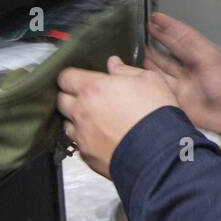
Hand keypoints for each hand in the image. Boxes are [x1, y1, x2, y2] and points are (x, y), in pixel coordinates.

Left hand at [57, 55, 176, 176]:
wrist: (159, 153)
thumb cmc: (155, 113)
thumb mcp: (149, 81)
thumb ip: (126, 70)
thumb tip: (113, 64)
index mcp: (93, 88)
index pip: (65, 77)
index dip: (71, 77)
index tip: (80, 79)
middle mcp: (81, 111)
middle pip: (61, 100)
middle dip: (71, 97)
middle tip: (89, 99)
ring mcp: (82, 136)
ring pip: (67, 124)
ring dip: (76, 120)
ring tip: (95, 121)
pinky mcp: (87, 156)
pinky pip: (80, 144)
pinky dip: (86, 140)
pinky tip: (102, 139)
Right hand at [144, 12, 220, 143]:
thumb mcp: (211, 59)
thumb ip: (191, 45)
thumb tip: (175, 32)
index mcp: (203, 54)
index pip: (183, 35)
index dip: (170, 25)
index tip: (158, 17)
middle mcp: (193, 66)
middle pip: (172, 47)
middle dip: (161, 37)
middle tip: (149, 27)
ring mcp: (184, 80)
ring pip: (164, 64)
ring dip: (154, 54)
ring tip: (143, 44)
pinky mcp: (178, 94)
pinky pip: (161, 81)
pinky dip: (152, 73)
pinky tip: (146, 66)